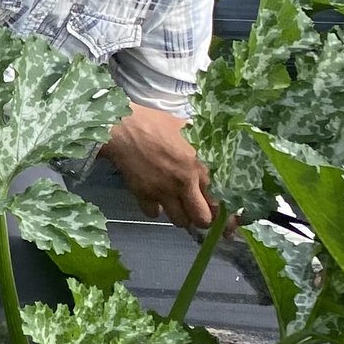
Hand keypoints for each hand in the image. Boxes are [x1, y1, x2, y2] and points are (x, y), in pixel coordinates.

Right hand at [99, 103, 214, 235]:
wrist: (121, 126)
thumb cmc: (152, 122)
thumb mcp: (183, 128)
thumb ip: (197, 143)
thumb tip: (207, 146)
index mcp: (198, 166)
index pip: (218, 199)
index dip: (222, 212)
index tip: (222, 217)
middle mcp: (183, 183)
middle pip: (201, 219)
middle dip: (202, 219)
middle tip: (197, 213)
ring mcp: (162, 191)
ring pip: (179, 221)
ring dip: (179, 216)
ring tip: (176, 206)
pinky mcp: (142, 194)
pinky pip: (153, 213)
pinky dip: (155, 209)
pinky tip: (153, 198)